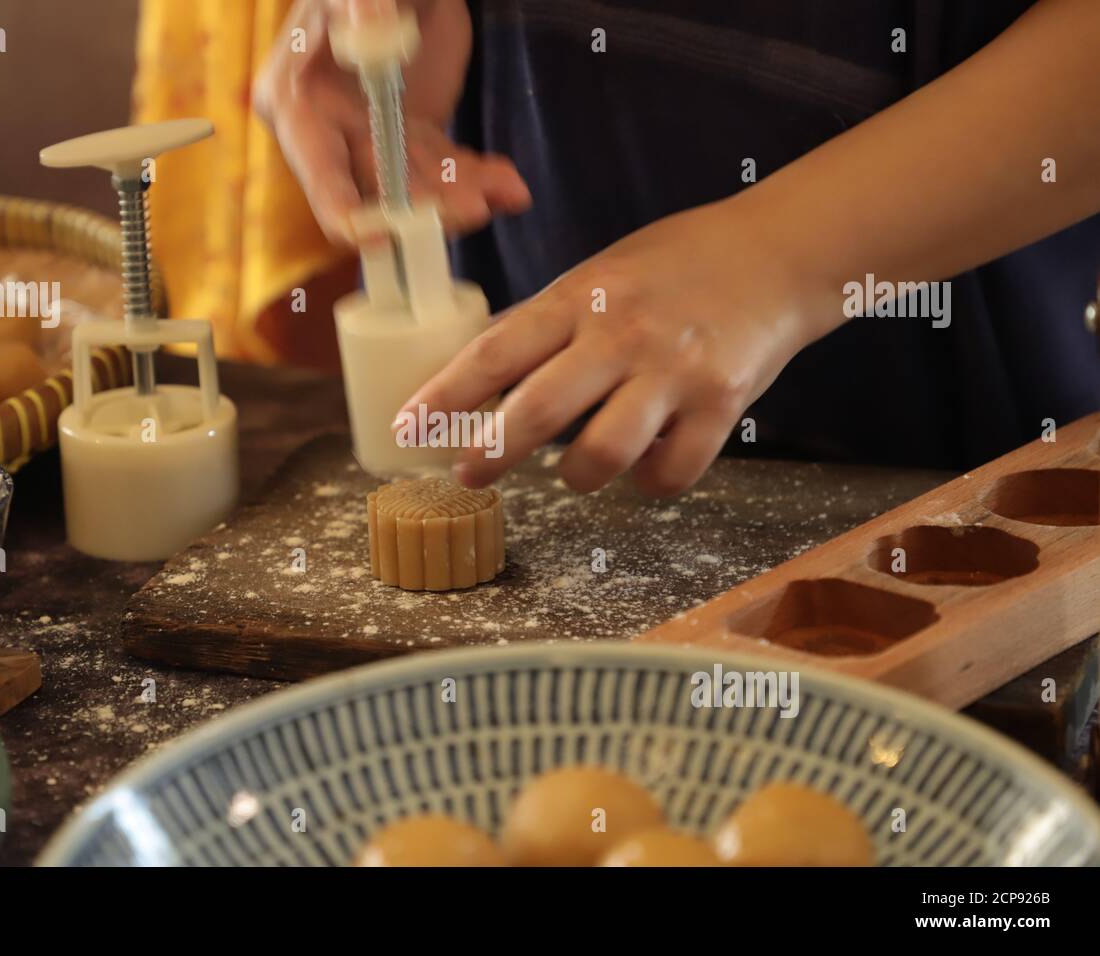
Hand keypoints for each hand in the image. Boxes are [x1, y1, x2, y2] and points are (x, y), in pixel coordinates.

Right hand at [253, 0, 530, 244]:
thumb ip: (361, 6)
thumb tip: (369, 25)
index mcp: (298, 101)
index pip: (317, 170)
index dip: (344, 210)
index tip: (376, 237)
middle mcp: (329, 132)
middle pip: (373, 190)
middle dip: (424, 208)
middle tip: (472, 208)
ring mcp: (373, 139)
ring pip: (416, 188)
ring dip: (460, 196)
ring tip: (502, 192)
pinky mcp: (411, 136)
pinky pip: (444, 168)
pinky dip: (479, 179)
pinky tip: (508, 185)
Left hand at [399, 200, 830, 496]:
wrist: (778, 253)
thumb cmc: (678, 263)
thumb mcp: (601, 272)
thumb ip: (547, 321)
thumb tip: (480, 368)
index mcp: (583, 296)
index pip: (496, 351)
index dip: (444, 396)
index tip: (408, 426)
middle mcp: (623, 335)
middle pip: (537, 412)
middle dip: (489, 454)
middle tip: (469, 472)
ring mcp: (674, 373)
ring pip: (600, 457)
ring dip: (574, 475)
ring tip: (574, 467)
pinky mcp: (721, 406)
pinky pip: (669, 474)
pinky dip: (648, 481)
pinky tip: (646, 462)